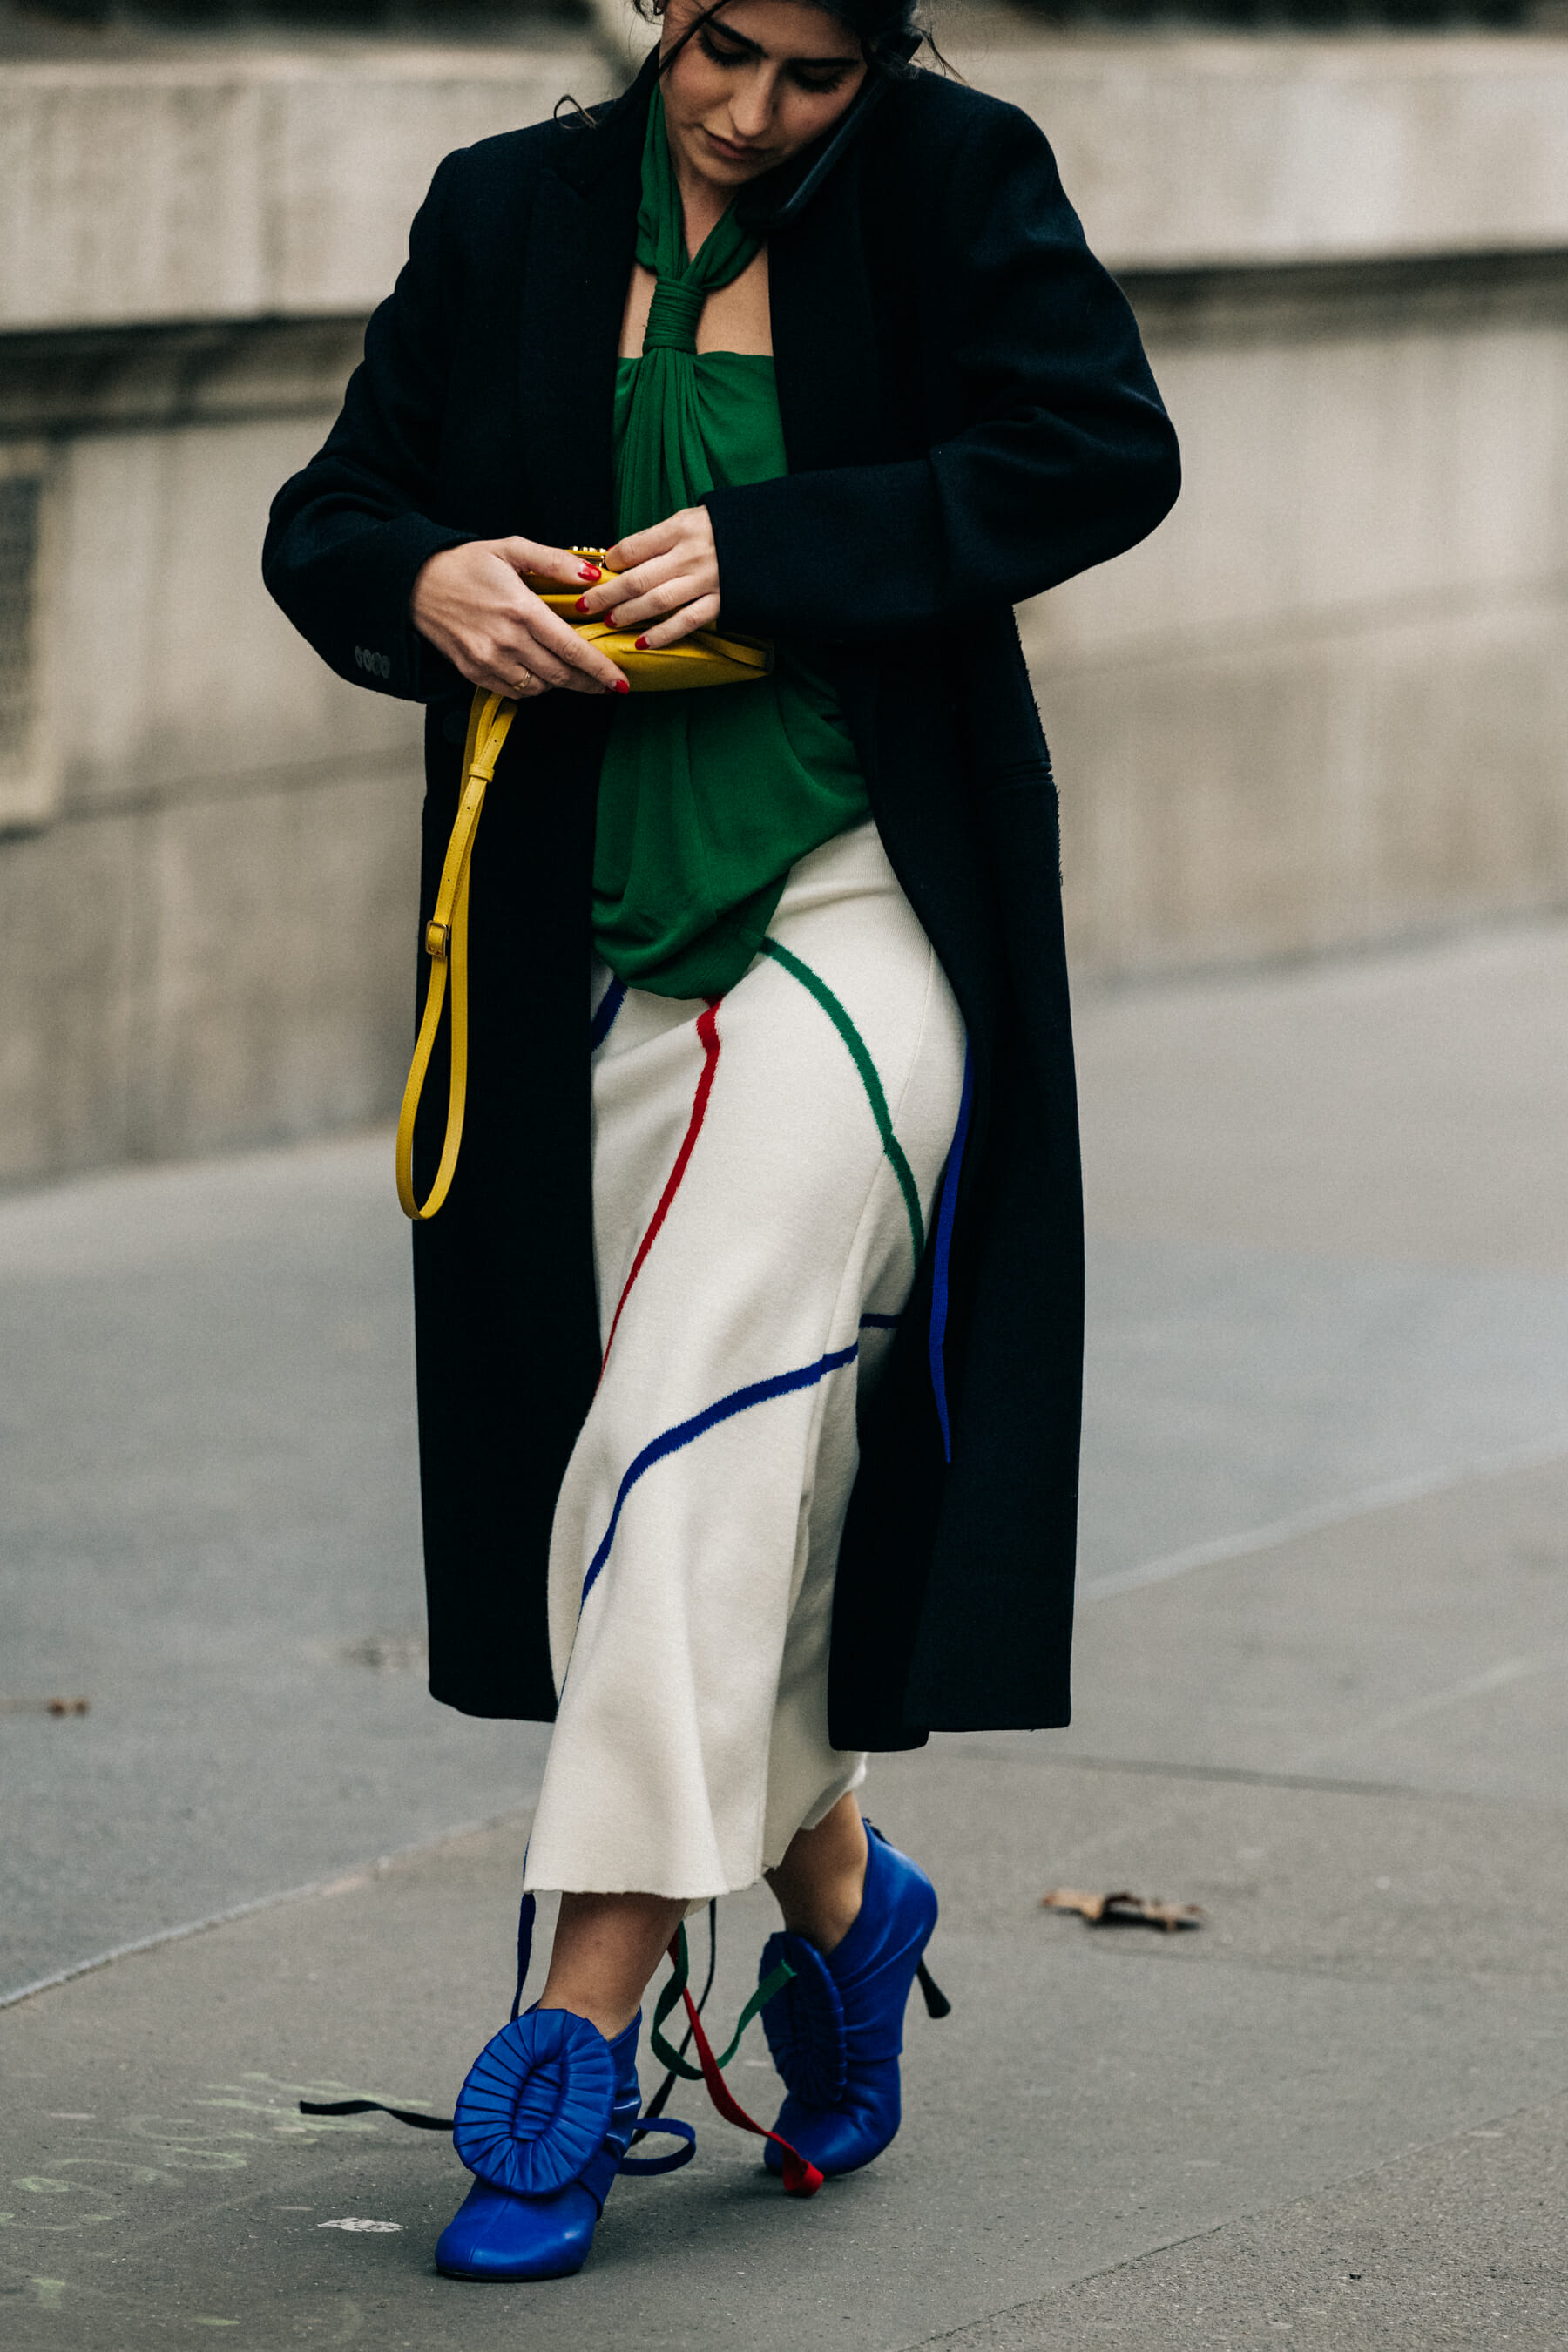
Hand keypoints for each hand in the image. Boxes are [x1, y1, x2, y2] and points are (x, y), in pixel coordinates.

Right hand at [409, 538, 627, 698]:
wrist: (414, 583)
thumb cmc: (464, 564)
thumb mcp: (511, 549)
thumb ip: (555, 561)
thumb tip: (593, 576)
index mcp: (521, 610)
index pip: (572, 650)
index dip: (600, 670)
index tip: (620, 683)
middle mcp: (507, 641)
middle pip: (560, 675)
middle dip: (588, 683)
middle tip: (605, 684)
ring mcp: (488, 661)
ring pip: (539, 688)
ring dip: (558, 683)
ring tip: (568, 671)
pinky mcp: (473, 672)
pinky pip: (514, 691)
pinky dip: (531, 687)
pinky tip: (536, 672)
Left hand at [577, 506, 720, 648]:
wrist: (777, 541)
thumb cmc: (729, 530)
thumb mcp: (695, 519)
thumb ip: (663, 538)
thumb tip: (623, 558)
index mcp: (682, 527)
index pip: (635, 546)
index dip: (611, 561)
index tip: (596, 572)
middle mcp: (691, 554)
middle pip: (638, 577)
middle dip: (607, 593)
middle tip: (584, 606)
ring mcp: (707, 580)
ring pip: (657, 601)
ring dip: (629, 614)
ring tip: (609, 621)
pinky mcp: (721, 603)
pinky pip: (686, 622)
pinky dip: (662, 634)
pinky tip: (643, 643)